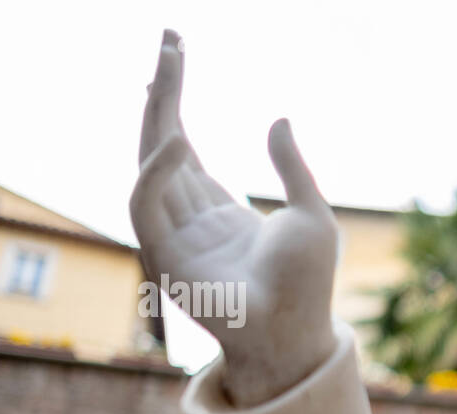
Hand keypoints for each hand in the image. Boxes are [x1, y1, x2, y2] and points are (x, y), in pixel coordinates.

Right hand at [130, 30, 337, 406]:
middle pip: (164, 143)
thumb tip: (279, 118)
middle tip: (168, 40)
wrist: (297, 330)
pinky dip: (156, 172)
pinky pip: (145, 205)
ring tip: (169, 66)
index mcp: (220, 213)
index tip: (175, 53)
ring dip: (157, 114)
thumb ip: (291, 167)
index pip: (185, 147)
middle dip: (164, 92)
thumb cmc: (309, 284)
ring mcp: (174, 236)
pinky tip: (179, 140)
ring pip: (150, 162)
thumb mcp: (312, 213)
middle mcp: (191, 220)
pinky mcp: (165, 256)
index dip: (176, 100)